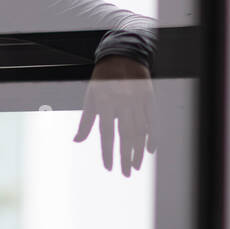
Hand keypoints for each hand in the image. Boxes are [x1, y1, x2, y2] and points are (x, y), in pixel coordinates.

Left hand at [73, 55, 155, 175]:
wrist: (123, 54)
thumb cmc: (102, 79)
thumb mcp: (90, 97)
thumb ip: (86, 120)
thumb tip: (76, 141)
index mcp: (104, 101)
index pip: (106, 133)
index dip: (108, 152)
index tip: (109, 167)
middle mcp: (122, 101)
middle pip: (125, 135)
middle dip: (126, 156)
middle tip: (127, 173)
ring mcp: (137, 98)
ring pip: (140, 129)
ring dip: (139, 150)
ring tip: (136, 166)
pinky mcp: (149, 96)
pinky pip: (152, 119)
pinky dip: (153, 135)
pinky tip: (150, 150)